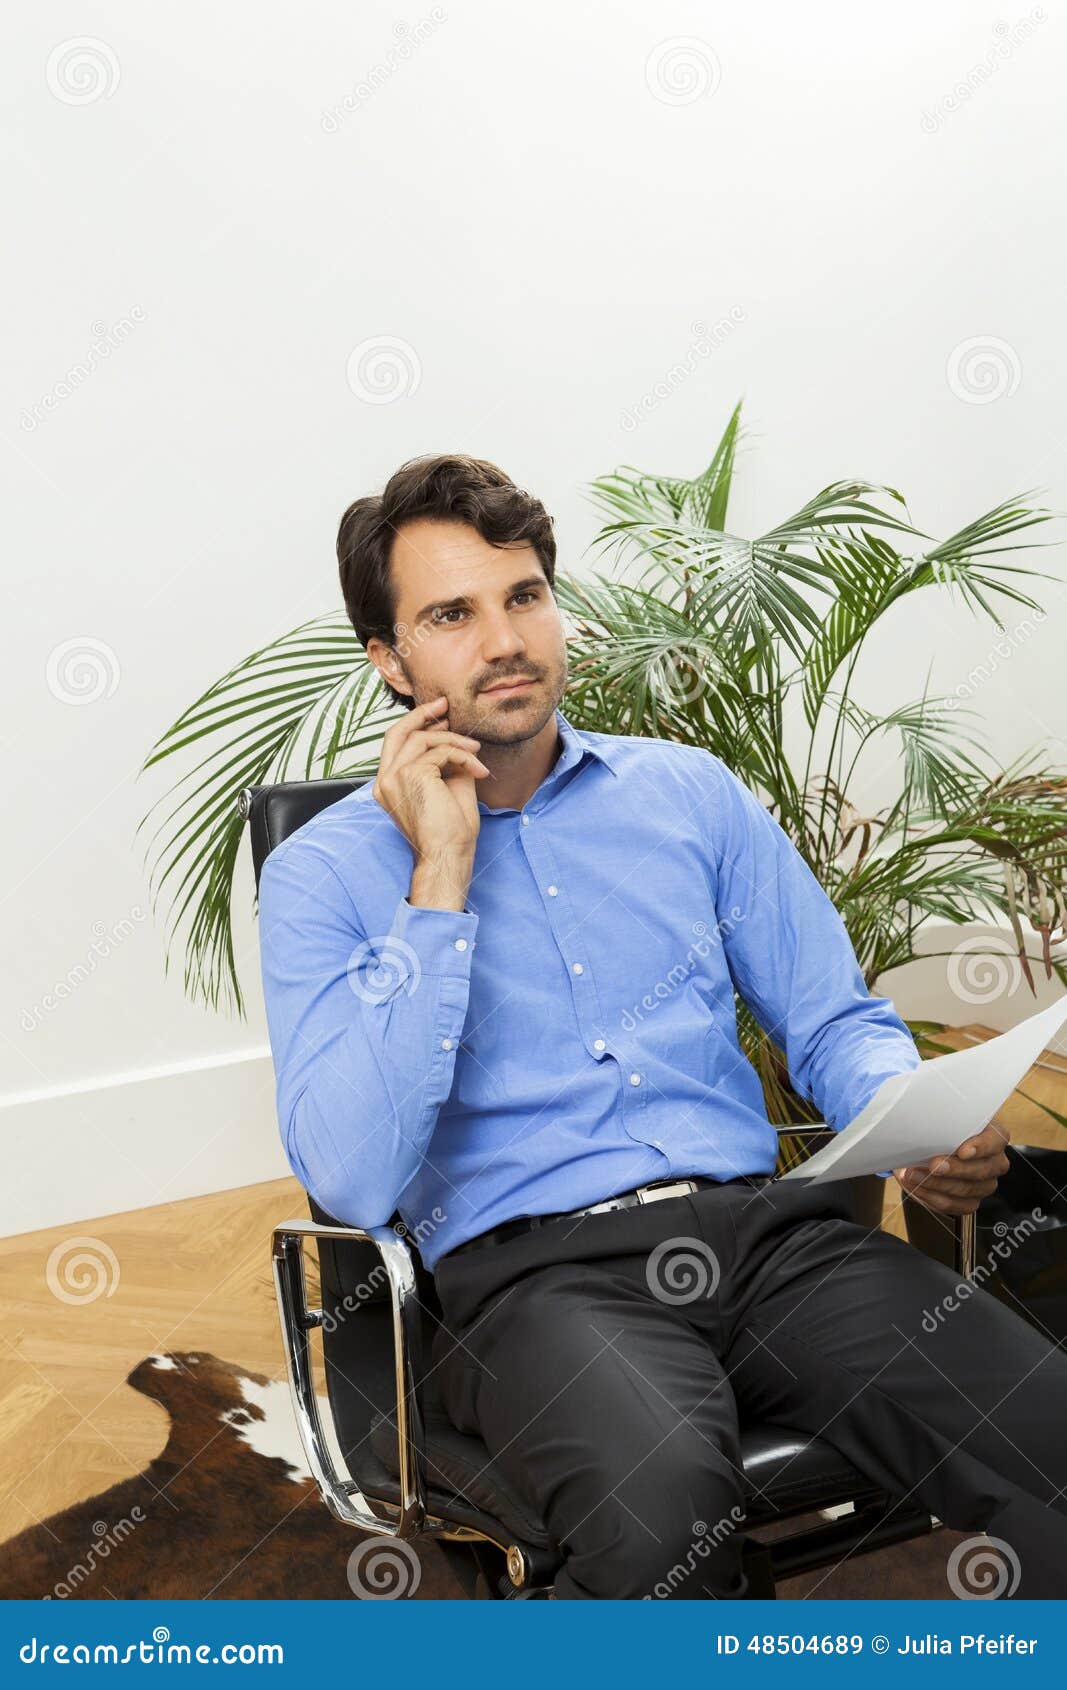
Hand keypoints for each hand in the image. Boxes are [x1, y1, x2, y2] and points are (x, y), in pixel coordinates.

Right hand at [373, 696, 488, 900]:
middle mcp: (385, 780)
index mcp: (388, 784)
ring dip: (455, 741)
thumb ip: (444, 762)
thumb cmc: (450, 830)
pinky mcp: (412, 775)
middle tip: (446, 705)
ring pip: (424, 739)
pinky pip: (442, 752)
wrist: (448, 855)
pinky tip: (480, 770)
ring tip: (476, 752)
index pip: (395, 743)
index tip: (440, 715)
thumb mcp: (447, 787)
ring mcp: (394, 777)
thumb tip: (455, 738)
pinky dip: (464, 756)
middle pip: (397, 731)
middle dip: (422, 714)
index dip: (416, 724)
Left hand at [894, 1119, 1010, 1215]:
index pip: (997, 1140)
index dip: (981, 1147)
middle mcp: (994, 1162)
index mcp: (993, 1136)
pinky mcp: (971, 1201)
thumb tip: (920, 1121)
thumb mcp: (942, 1119)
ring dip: (937, 1184)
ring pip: (967, 1190)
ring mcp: (985, 1184)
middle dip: (954, 1169)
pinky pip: (955, 1205)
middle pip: (981, 1170)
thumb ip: (940, 1120)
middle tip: (932, 1164)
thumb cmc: (939, 1130)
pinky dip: (933, 1197)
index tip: (962, 1151)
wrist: (929, 1149)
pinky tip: (917, 1187)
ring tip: (913, 1175)